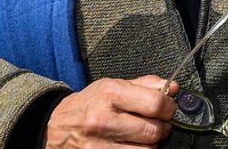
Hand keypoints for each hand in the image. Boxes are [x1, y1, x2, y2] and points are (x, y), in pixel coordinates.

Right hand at [44, 75, 178, 147]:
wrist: (53, 127)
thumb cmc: (89, 104)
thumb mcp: (113, 85)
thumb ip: (146, 85)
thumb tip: (174, 87)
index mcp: (111, 94)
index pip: (156, 104)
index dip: (169, 108)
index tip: (167, 109)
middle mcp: (104, 120)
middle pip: (154, 131)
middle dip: (162, 128)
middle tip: (157, 125)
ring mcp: (99, 145)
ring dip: (150, 144)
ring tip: (142, 136)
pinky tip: (131, 146)